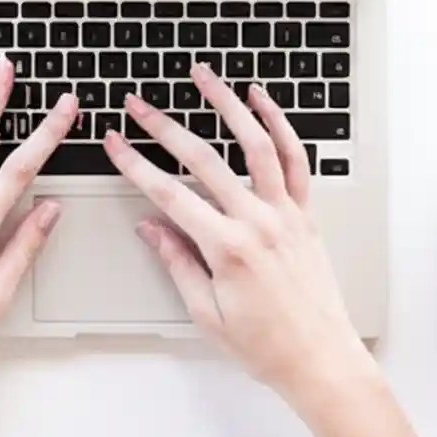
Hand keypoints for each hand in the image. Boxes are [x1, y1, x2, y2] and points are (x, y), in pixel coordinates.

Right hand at [104, 64, 374, 401]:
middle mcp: (259, 222)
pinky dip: (278, 125)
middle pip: (204, 160)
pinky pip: (294, 159)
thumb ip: (177, 262)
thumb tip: (150, 227)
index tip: (115, 143)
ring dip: (227, 105)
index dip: (136, 165)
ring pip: (255, 144)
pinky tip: (261, 101)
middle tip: (138, 105)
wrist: (320, 359)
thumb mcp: (206, 313)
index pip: (169, 194)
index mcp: (228, 249)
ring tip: (204, 77)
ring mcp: (286, 213)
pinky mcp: (306, 214)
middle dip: (164, 127)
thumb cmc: (266, 346)